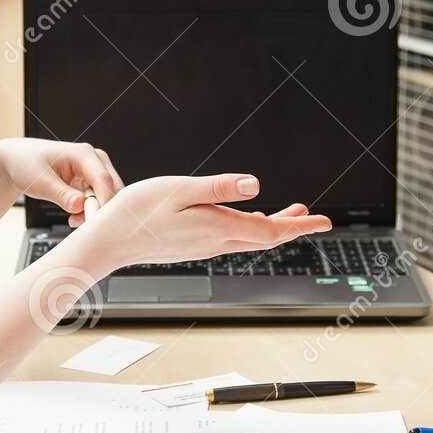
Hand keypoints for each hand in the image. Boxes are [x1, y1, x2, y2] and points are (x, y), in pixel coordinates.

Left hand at [0, 138, 122, 216]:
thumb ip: (61, 194)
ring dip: (93, 212)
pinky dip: (89, 211)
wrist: (19, 161)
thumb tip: (79, 206)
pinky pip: (100, 200)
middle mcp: (95, 160)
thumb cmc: (27, 164)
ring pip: (107, 197)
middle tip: (79, 223)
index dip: (102, 202)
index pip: (103, 180)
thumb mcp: (40, 181)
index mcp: (83, 153)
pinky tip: (75, 216)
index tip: (94, 222)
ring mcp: (95, 170)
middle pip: (111, 189)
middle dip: (99, 209)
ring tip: (72, 220)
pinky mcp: (92, 181)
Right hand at [84, 172, 329, 269]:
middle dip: (293, 226)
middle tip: (315, 217)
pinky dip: (251, 229)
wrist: (108, 242)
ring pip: (250, 239)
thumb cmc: (137, 212)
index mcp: (217, 227)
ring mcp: (204, 247)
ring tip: (291, 213)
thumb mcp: (179, 189)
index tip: (324, 221)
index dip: (300, 224)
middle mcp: (215, 242)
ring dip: (273, 227)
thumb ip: (219, 188)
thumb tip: (257, 186)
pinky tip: (249, 219)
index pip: (270, 229)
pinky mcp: (193, 246)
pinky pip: (233, 240)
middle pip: (265, 237)